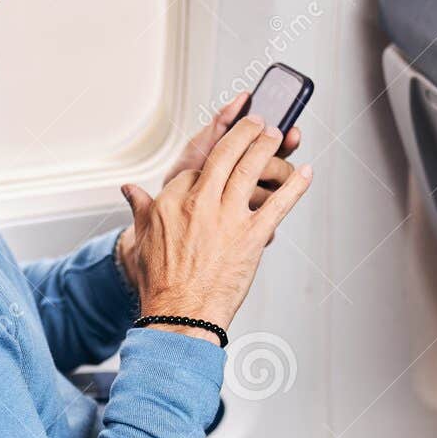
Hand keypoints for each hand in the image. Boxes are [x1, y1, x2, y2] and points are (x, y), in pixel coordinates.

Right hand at [120, 115, 311, 342]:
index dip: (212, 162)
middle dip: (246, 133)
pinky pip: (279, 204)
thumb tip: (129, 189)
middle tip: (259, 122)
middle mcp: (201, 201)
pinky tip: (307, 173)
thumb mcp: (142, 239)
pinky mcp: (251, 237)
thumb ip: (140, 208)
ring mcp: (228, 218)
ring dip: (269, 147)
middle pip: (227, 154)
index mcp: (173, 199)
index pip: (198, 167)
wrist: (180, 315)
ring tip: (279, 134)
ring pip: (252, 169)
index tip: (221, 158)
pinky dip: (295, 187)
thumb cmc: (159, 283)